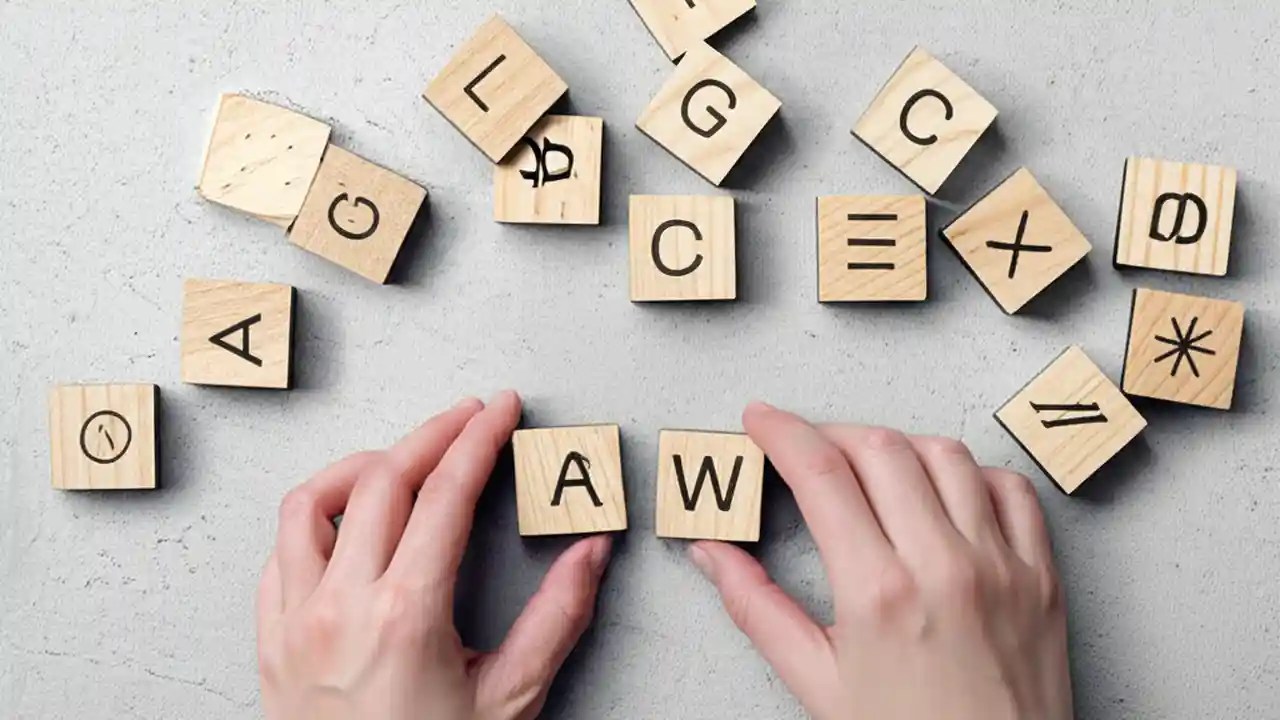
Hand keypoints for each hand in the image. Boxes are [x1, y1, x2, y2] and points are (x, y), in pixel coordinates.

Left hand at [257, 392, 611, 719]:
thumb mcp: (510, 701)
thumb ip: (558, 619)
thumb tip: (590, 552)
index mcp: (406, 612)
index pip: (445, 492)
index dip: (479, 438)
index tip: (499, 410)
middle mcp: (341, 602)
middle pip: (382, 477)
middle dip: (432, 434)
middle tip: (468, 418)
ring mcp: (295, 618)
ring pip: (313, 501)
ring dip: (361, 465)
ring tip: (401, 460)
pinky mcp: (269, 638)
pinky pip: (279, 550)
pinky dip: (314, 517)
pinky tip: (345, 520)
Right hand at [690, 403, 1071, 719]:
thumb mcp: (817, 684)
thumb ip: (757, 608)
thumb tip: (711, 554)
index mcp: (878, 592)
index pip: (820, 475)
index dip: (781, 433)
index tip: (760, 419)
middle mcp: (944, 565)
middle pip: (879, 448)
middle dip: (830, 432)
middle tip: (805, 447)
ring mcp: (1001, 565)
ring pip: (945, 454)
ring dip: (897, 445)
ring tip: (869, 466)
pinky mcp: (1042, 576)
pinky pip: (1012, 489)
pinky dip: (971, 472)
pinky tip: (944, 490)